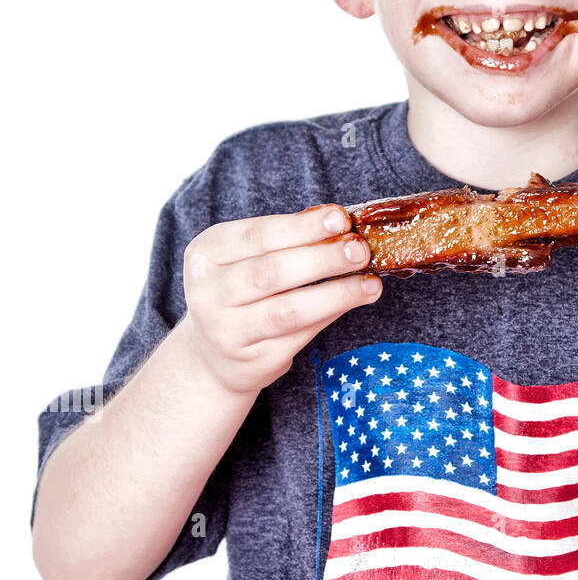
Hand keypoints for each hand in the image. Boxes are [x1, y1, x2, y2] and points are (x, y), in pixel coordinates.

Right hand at [178, 204, 379, 395]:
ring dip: (336, 294)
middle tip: (360, 249)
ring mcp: (226, 331)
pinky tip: (356, 300)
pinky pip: (300, 336)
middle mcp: (207, 293)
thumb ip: (288, 242)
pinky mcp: (252, 361)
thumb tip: (344, 227)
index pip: (257, 235)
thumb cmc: (243, 291)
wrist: (215, 354)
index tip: (340, 218)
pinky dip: (332, 314)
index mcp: (206, 254)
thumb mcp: (247, 258)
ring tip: (369, 283)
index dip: (302, 227)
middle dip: (323, 258)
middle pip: (273, 272)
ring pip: (289, 310)